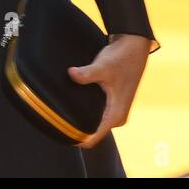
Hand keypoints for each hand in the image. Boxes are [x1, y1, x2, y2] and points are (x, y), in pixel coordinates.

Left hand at [68, 33, 150, 148]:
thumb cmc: (121, 59)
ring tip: (60, 116)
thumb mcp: (103, 66)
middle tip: (55, 124)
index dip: (79, 140)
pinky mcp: (113, 103)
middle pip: (93, 133)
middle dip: (76, 131)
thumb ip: (87, 73)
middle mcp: (117, 116)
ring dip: (80, 122)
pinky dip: (85, 114)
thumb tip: (71, 74)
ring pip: (95, 124)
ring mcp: (115, 110)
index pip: (95, 137)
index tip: (62, 137)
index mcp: (116, 114)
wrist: (133, 49)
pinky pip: (97, 116)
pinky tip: (71, 107)